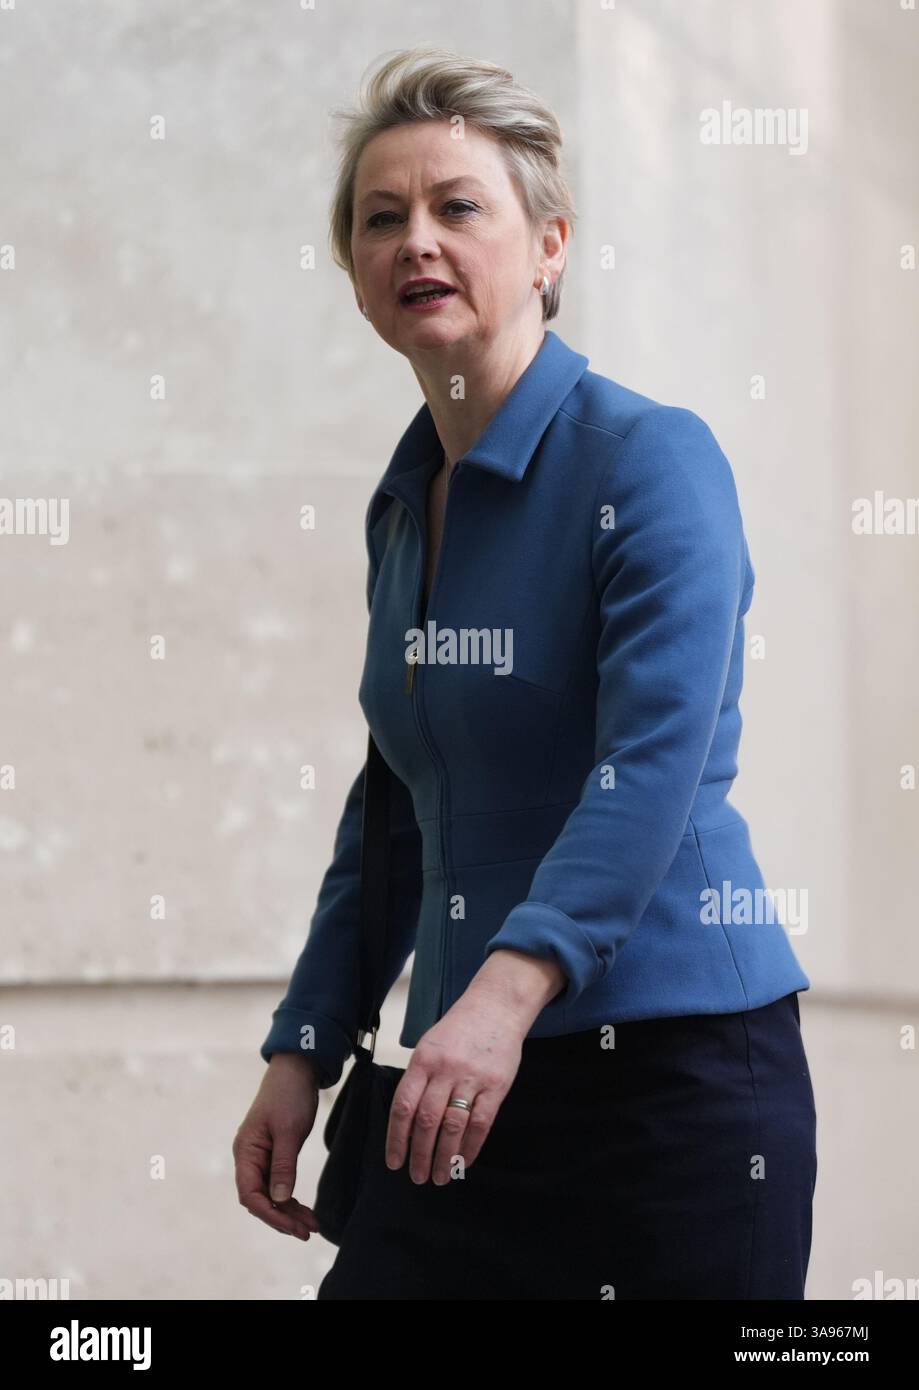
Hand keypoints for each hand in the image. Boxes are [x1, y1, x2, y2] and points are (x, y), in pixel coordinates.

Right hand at [233, 1053, 321, 1239]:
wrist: (296, 1070)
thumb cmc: (289, 1095)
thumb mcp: (288, 1130)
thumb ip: (283, 1165)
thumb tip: (279, 1199)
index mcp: (246, 1152)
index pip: (250, 1194)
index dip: (270, 1215)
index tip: (293, 1227)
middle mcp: (249, 1158)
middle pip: (260, 1199)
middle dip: (282, 1218)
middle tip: (307, 1232)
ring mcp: (261, 1158)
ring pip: (271, 1195)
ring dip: (289, 1212)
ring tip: (312, 1226)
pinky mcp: (274, 1155)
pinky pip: (279, 1184)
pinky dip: (292, 1199)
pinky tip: (306, 1211)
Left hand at [385, 986, 526, 1186]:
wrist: (496, 1006)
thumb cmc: (459, 1029)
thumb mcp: (429, 1045)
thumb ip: (419, 1078)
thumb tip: (407, 1121)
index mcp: (423, 1060)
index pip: (403, 1106)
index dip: (396, 1138)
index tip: (393, 1161)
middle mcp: (445, 1070)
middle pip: (426, 1121)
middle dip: (419, 1154)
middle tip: (416, 1177)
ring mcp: (472, 1078)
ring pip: (453, 1126)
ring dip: (444, 1157)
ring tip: (438, 1177)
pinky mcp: (496, 1085)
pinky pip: (480, 1123)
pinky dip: (470, 1147)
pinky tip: (463, 1162)